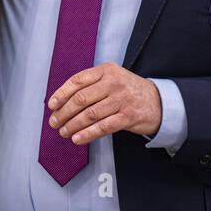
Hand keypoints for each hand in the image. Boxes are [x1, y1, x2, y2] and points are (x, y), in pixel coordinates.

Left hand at [46, 61, 161, 144]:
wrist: (159, 102)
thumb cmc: (127, 91)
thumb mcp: (111, 79)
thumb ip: (90, 85)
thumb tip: (60, 102)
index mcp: (106, 71)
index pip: (77, 81)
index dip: (61, 94)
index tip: (51, 105)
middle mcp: (114, 83)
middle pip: (81, 99)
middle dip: (64, 112)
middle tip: (54, 122)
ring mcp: (122, 99)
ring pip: (90, 114)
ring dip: (73, 125)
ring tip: (63, 132)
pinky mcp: (128, 116)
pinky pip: (103, 127)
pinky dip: (87, 134)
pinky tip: (77, 139)